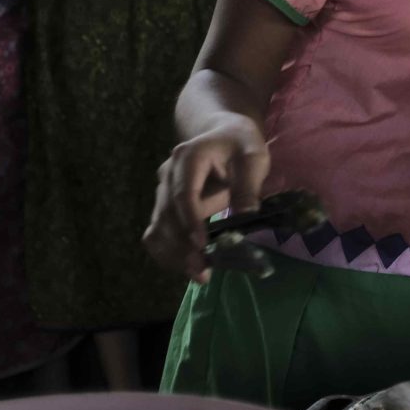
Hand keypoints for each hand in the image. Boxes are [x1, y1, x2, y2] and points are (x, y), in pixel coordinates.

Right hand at [143, 121, 270, 282]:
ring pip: (157, 228)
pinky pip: (156, 233)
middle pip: (166, 215)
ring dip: (174, 254)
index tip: (202, 244)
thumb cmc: (240, 145)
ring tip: (199, 274)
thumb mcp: (253, 158)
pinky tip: (188, 267)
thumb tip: (246, 214)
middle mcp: (167, 174)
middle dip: (182, 246)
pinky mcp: (164, 206)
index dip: (190, 220)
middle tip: (203, 272)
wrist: (223, 135)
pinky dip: (168, 252)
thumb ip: (248, 184)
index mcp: (188, 157)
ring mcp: (162, 191)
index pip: (184, 193)